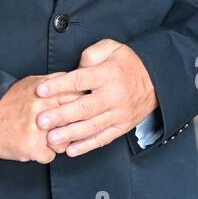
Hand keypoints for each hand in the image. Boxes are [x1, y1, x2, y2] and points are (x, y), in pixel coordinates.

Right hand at [0, 75, 86, 163]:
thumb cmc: (6, 102)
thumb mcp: (29, 84)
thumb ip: (53, 83)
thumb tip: (74, 81)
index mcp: (44, 92)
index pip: (77, 97)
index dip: (80, 105)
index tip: (78, 110)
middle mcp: (43, 109)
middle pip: (75, 120)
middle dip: (72, 125)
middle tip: (63, 127)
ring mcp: (38, 129)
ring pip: (65, 141)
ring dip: (57, 142)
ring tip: (43, 138)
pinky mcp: (31, 147)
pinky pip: (51, 156)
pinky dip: (43, 154)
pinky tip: (33, 146)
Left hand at [32, 39, 156, 157]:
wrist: (156, 81)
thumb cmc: (127, 63)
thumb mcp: (111, 48)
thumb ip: (91, 55)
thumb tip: (75, 68)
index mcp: (108, 74)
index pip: (80, 80)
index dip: (59, 85)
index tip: (41, 90)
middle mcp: (114, 96)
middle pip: (84, 107)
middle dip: (61, 116)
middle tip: (41, 121)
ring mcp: (118, 114)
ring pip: (92, 126)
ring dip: (70, 134)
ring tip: (51, 139)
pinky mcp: (122, 127)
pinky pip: (103, 139)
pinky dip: (86, 146)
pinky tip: (70, 150)